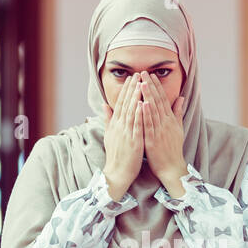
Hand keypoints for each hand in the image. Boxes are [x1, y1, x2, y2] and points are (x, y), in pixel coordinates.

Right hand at [101, 75, 143, 200]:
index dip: (126, 90)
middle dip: (132, 89)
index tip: (131, 78)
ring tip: (140, 84)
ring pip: (131, 112)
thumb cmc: (116, 155)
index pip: (121, 103)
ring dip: (136, 97)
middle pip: (126, 104)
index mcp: (116, 125)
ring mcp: (126, 134)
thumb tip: (104, 105)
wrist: (117, 174)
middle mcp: (120, 127)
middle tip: (137, 74)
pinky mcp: (133, 142)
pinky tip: (143, 104)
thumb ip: (108, 119)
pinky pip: (137, 126)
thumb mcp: (110, 135)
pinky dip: (139, 114)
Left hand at [137, 71, 187, 191]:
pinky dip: (146, 114)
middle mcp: (165, 123)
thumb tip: (181, 97)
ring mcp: (159, 131)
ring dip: (147, 96)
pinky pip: (149, 125)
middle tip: (143, 72)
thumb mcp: (178, 128)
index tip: (150, 75)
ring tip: (142, 82)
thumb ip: (177, 112)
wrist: (172, 168)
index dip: (156, 86)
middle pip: (157, 101)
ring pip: (153, 110)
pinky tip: (142, 104)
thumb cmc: (173, 149)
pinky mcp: (153, 140)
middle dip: (150, 86)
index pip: (163, 99)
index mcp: (169, 120)